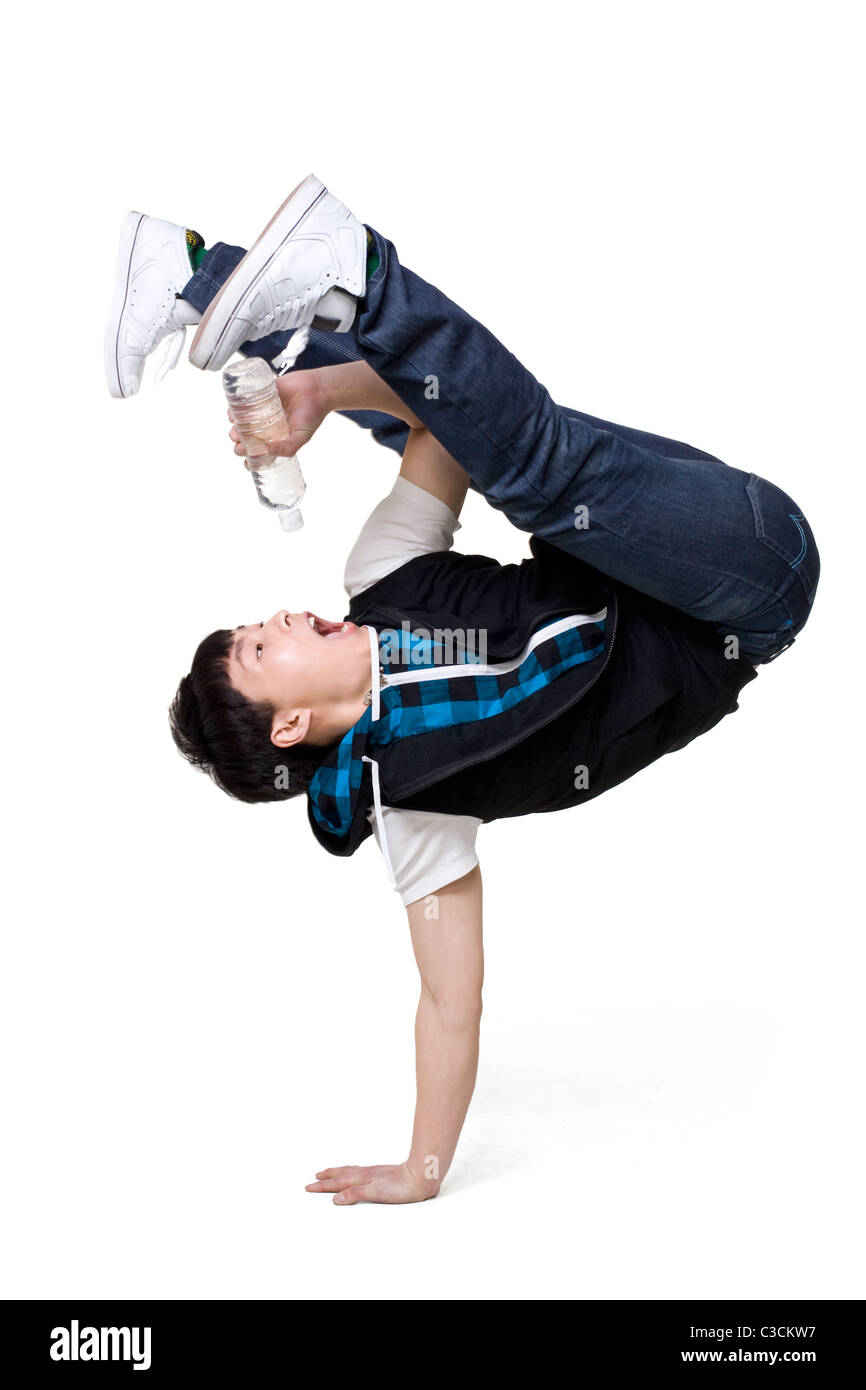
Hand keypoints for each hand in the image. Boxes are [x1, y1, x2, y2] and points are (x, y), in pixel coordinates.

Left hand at [228, 367, 329, 459]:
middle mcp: (269, 426)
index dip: (251, 458)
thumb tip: (268, 451)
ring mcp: (264, 411)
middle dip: (240, 444)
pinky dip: (236, 409)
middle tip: (240, 445)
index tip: (246, 461)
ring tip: (235, 430)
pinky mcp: (261, 396)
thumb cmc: (313, 414)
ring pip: (243, 422)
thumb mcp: (302, 437)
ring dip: (235, 428)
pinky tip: (233, 414)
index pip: (260, 452)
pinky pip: (244, 403)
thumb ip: (288, 448)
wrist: (317, 389)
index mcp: (278, 439)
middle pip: (248, 439)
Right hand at [306, 1161, 439, 1205]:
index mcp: (362, 1178)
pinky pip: (359, 1171)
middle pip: (342, 1175)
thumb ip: (355, 1194)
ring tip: (328, 1172)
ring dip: (337, 1172)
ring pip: (350, 1171)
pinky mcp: (381, 1174)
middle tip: (314, 1178)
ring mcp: (373, 1172)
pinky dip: (350, 1172)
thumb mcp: (376, 1193)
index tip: (309, 1187)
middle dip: (327, 1177)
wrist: (421, 1175)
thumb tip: (335, 1199)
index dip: (323, 1186)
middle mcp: (366, 1173)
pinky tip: (354, 1174)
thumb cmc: (402, 1187)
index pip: (338, 1183)